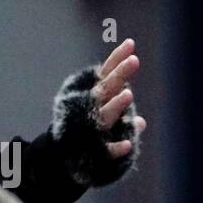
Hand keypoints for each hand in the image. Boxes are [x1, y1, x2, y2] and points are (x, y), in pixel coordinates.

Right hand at [92, 38, 147, 156]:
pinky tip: (128, 146)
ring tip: (129, 94)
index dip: (118, 60)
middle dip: (120, 74)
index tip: (131, 44)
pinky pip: (106, 149)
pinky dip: (116, 148)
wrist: (61, 158)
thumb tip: (141, 123)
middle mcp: (91, 108)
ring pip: (105, 115)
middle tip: (135, 60)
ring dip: (116, 105)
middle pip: (107, 89)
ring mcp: (92, 127)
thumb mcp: (100, 117)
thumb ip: (118, 114)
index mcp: (95, 97)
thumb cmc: (84, 130)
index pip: (107, 74)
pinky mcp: (93, 150)